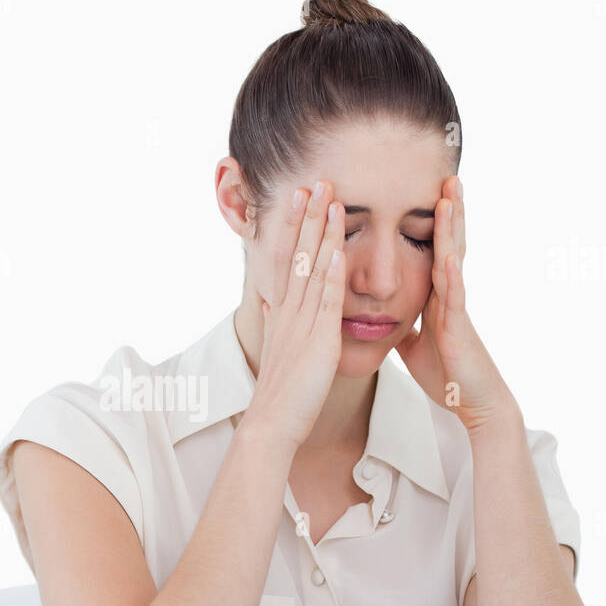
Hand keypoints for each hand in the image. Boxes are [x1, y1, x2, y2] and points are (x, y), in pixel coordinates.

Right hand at [245, 179, 347, 450]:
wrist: (271, 423)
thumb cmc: (280, 393)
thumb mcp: (276, 351)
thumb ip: (275, 326)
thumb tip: (268, 308)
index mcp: (283, 313)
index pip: (289, 260)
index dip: (295, 228)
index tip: (300, 199)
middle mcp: (289, 312)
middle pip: (299, 255)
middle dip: (306, 217)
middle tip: (313, 181)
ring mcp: (302, 323)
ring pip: (313, 269)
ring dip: (321, 233)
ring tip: (329, 200)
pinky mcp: (318, 340)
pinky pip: (326, 302)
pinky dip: (331, 274)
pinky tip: (338, 249)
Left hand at [395, 176, 515, 433]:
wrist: (472, 402)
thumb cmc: (447, 373)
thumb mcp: (415, 344)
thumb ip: (405, 324)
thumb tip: (384, 315)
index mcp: (437, 297)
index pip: (434, 250)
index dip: (432, 223)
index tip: (428, 192)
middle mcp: (449, 295)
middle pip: (448, 244)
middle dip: (448, 211)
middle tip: (448, 176)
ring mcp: (456, 309)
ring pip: (453, 260)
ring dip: (452, 229)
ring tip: (450, 196)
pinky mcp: (458, 328)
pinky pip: (454, 297)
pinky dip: (451, 275)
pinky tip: (448, 255)